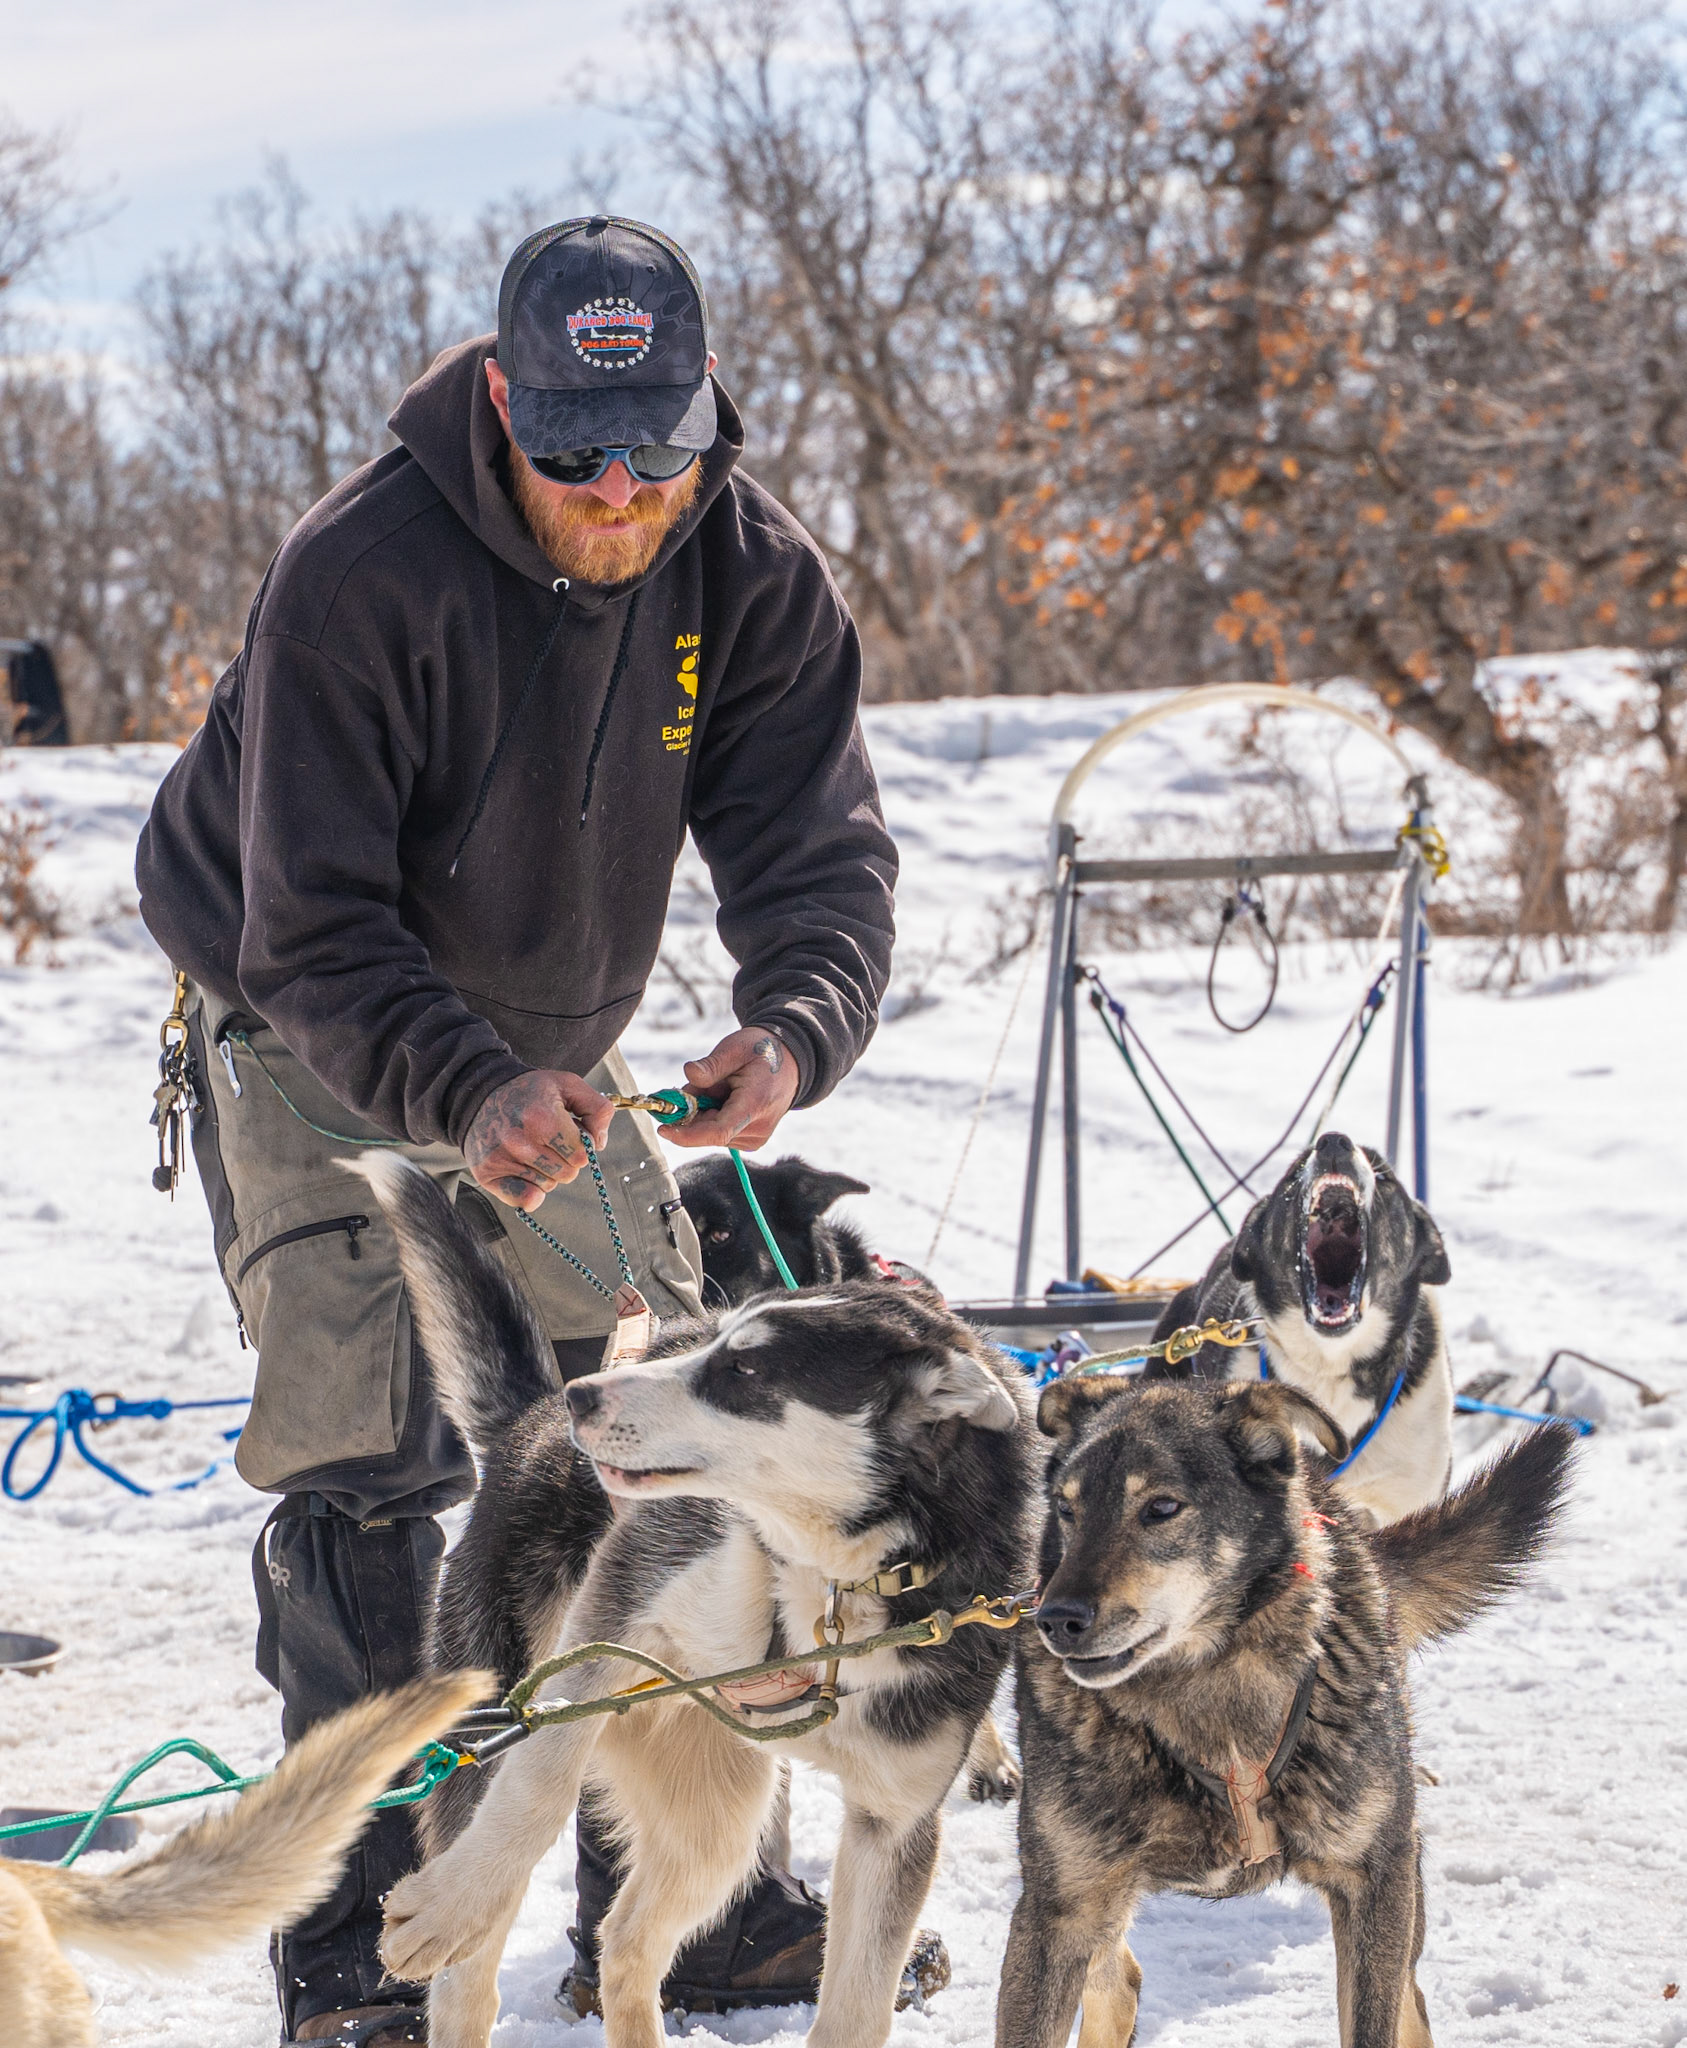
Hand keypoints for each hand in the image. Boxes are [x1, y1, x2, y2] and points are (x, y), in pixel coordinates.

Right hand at [463, 1070, 612, 1209]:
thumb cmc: (530, 1092)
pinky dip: (530, 1191)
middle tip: (549, 1140)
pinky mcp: (488, 1174)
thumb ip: (597, 1109)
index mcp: (542, 1117)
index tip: (569, 1132)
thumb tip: (599, 1144)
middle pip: (567, 1173)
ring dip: (547, 1171)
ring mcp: (501, 1159)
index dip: (582, 1145)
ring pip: (548, 1185)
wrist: (482, 1094)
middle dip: (566, 1159)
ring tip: (532, 1148)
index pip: (582, 1156)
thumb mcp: (568, 1085)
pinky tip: (524, 1171)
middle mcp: (519, 1140)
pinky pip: (525, 1200)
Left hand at [665, 1027, 799, 1151]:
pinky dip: (712, 1117)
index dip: (687, 1134)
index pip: (718, 1131)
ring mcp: (756, 1137)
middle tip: (695, 1085)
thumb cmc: (761, 1052)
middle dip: (692, 1113)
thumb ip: (711, 1064)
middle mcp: (758, 1127)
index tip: (663, 1128)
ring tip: (721, 1087)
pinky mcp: (751, 1140)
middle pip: (710, 1132)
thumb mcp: (735, 1048)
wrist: (791, 1063)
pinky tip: (725, 1098)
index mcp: (755, 1103)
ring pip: (712, 1133)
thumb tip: (688, 1074)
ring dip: (703, 1113)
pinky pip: (719, 1133)